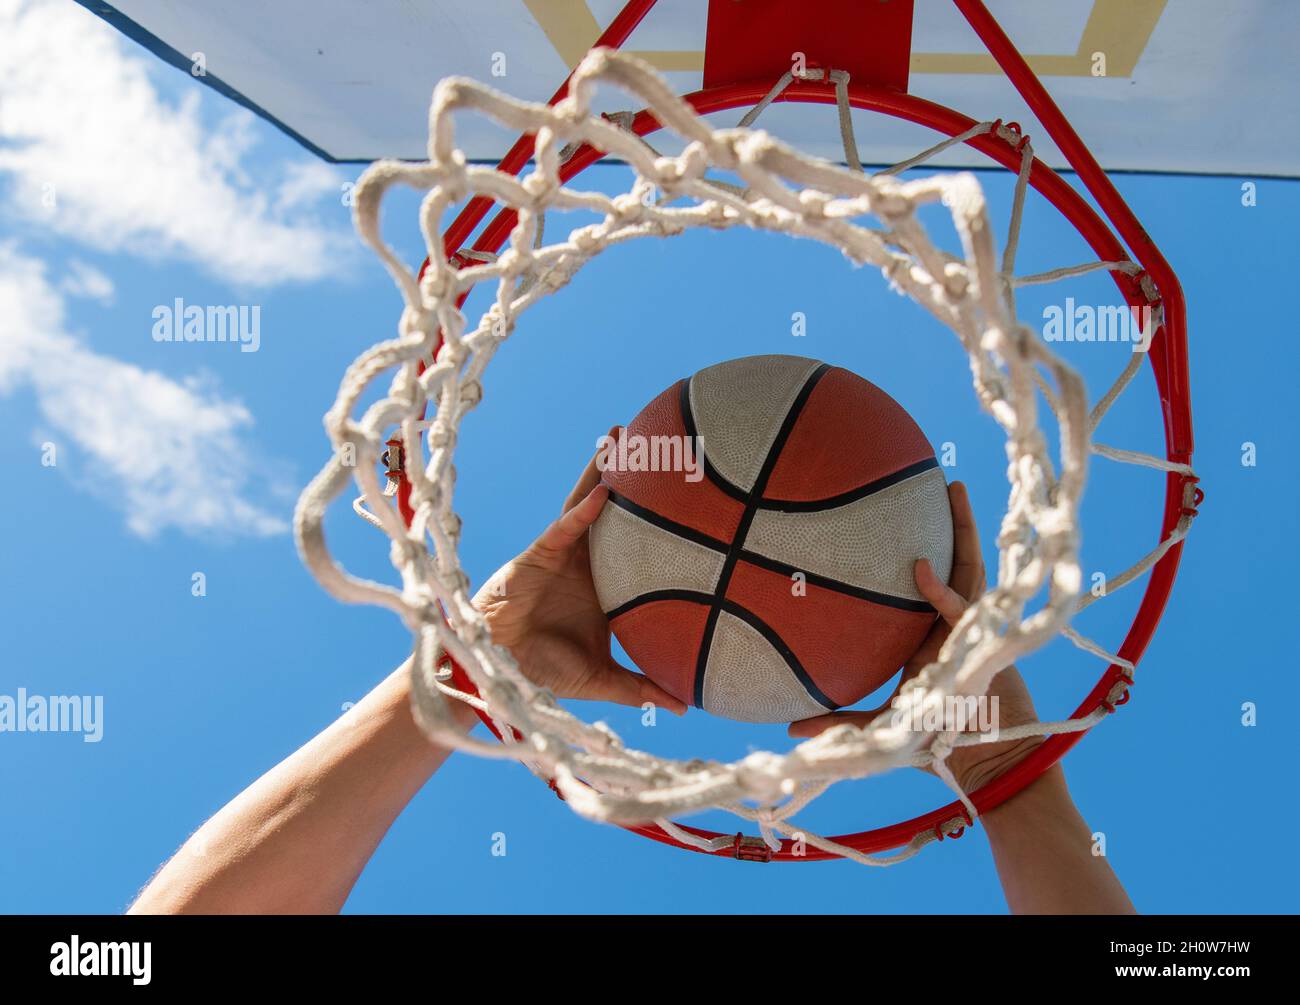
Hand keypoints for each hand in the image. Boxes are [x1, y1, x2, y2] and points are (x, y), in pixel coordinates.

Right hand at [472, 428, 687, 714]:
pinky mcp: (539, 553)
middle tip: (661, 441)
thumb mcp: (600, 678)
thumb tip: (686, 704)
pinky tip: (603, 493)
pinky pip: (564, 527)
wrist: (499, 671)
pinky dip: (583, 511)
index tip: (688, 492)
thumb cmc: (544, 671)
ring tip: (624, 436)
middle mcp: (588, 560)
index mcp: (606, 582)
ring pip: (588, 503)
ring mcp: (564, 552)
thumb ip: (639, 686)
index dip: (657, 515)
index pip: (637, 541)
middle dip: (632, 475)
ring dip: (604, 471)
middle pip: (616, 510)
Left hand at [788, 482, 1043, 793]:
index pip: (932, 580)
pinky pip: (961, 610)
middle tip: (930, 478)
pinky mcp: (982, 648)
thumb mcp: (882, 727)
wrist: (983, 766)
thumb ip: (841, 722)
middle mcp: (953, 625)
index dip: (923, 549)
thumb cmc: (938, 746)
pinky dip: (941, 592)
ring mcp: (971, 632)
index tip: (896, 517)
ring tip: (952, 489)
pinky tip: (921, 569)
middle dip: (949, 521)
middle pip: (956, 560)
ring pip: (970, 570)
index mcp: (932, 635)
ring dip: (962, 530)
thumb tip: (787, 727)